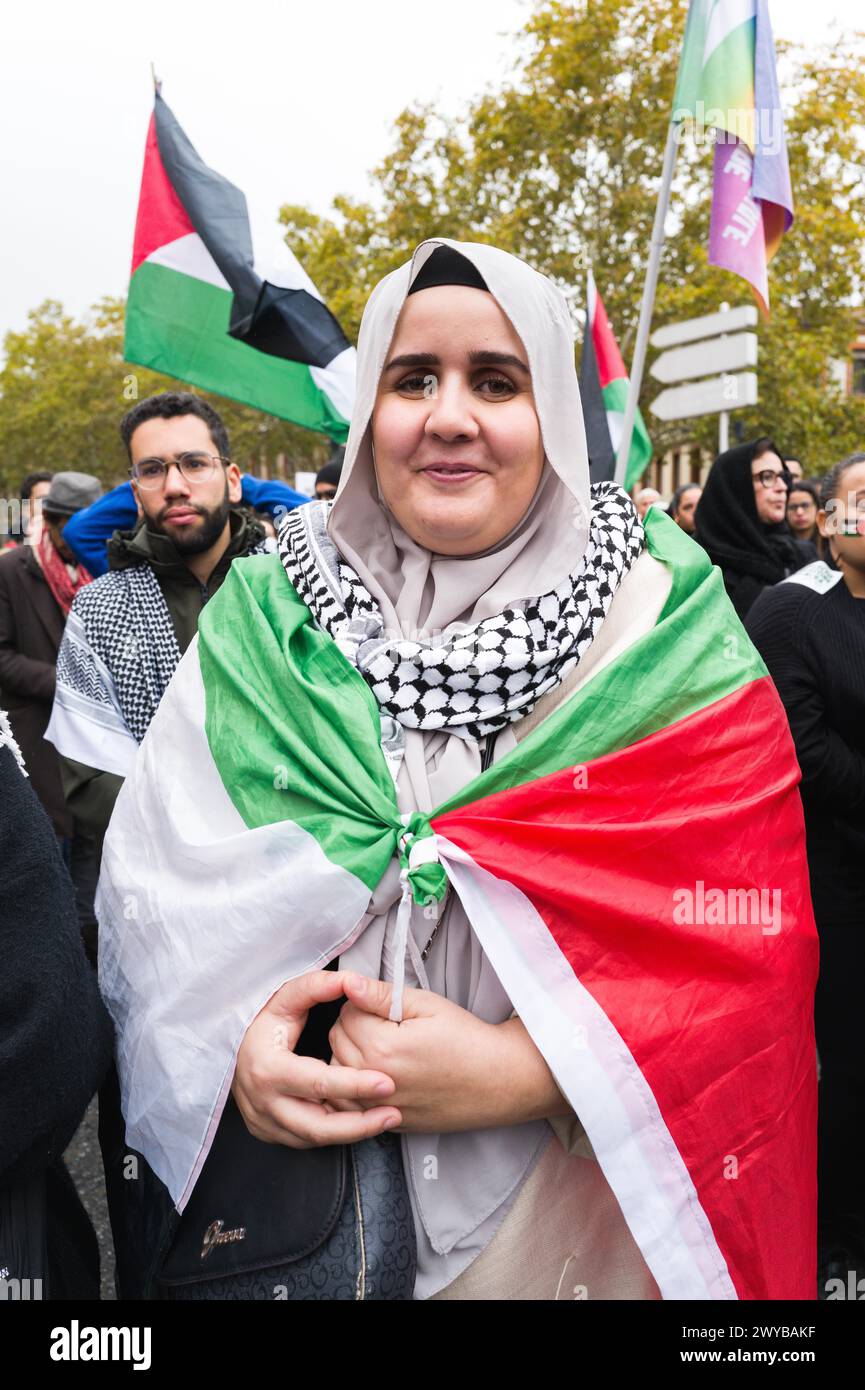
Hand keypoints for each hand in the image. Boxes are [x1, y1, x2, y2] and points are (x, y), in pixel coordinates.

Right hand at [231, 970, 401, 1148]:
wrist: (232, 1047)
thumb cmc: (261, 1022)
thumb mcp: (284, 998)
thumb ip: (316, 986)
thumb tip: (350, 980)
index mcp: (267, 1068)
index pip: (317, 1083)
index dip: (355, 1084)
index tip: (387, 1082)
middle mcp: (262, 1102)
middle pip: (317, 1125)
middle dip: (360, 1123)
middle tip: (393, 1112)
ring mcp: (263, 1121)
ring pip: (314, 1138)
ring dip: (352, 1132)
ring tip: (386, 1117)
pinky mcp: (268, 1132)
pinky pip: (306, 1140)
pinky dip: (334, 1132)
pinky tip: (359, 1121)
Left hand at [328, 974, 570, 1132]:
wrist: (498, 1081)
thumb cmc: (466, 1040)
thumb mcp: (426, 1005)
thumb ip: (381, 995)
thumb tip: (348, 982)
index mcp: (381, 1048)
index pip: (345, 1012)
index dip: (364, 1002)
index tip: (386, 1006)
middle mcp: (373, 1080)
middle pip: (335, 1039)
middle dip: (354, 1025)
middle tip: (388, 1023)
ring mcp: (377, 1105)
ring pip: (337, 1069)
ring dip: (350, 1053)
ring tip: (384, 1046)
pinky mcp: (384, 1121)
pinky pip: (348, 1100)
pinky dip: (353, 1084)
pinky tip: (377, 1072)